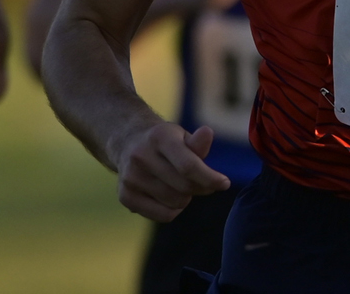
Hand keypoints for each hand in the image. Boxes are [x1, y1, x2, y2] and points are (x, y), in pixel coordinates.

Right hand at [115, 122, 230, 220]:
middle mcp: (140, 156)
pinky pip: (163, 216)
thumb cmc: (165, 141)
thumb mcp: (181, 136)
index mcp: (159, 137)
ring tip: (180, 185)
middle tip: (202, 182)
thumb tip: (208, 133)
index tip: (224, 183)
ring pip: (175, 203)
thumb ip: (197, 143)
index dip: (210, 179)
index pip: (188, 166)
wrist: (128, 142)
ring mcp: (130, 177)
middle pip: (184, 188)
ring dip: (186, 198)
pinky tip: (168, 195)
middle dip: (200, 188)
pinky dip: (173, 210)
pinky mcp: (125, 196)